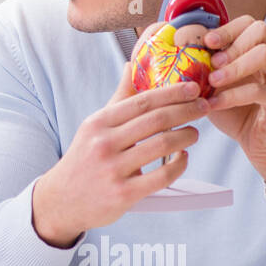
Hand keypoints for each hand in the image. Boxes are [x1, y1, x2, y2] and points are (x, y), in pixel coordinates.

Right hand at [31, 60, 209, 246]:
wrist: (62, 200)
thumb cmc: (85, 158)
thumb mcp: (94, 127)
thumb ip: (118, 99)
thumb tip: (131, 65)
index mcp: (98, 123)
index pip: (141, 101)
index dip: (171, 92)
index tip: (193, 87)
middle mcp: (104, 143)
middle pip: (156, 120)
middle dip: (186, 110)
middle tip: (204, 107)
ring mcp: (114, 169)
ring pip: (162, 145)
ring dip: (186, 136)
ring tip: (194, 133)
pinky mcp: (124, 194)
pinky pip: (163, 176)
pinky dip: (180, 164)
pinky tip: (183, 157)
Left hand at [201, 15, 265, 195]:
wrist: (259, 146)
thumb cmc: (236, 112)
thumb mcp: (216, 85)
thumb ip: (207, 66)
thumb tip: (180, 46)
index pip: (252, 23)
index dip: (227, 29)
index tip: (206, 42)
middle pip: (262, 31)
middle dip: (231, 44)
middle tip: (211, 62)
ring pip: (265, 56)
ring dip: (233, 66)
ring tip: (211, 81)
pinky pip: (259, 90)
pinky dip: (232, 95)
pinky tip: (213, 104)